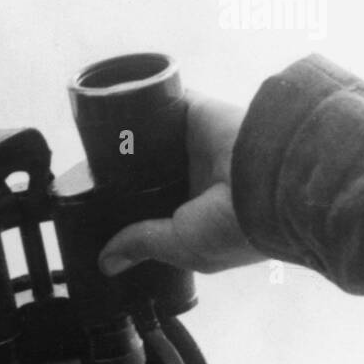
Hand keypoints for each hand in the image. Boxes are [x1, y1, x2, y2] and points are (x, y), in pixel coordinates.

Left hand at [98, 93, 264, 275]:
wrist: (270, 181)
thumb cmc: (235, 227)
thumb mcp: (181, 246)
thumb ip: (142, 244)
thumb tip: (108, 263)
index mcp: (196, 214)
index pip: (158, 208)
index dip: (132, 208)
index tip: (103, 210)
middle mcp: (196, 177)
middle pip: (151, 170)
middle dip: (125, 172)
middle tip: (93, 174)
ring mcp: (196, 144)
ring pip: (154, 136)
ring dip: (130, 135)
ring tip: (95, 139)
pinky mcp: (198, 112)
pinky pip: (165, 101)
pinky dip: (143, 100)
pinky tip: (115, 104)